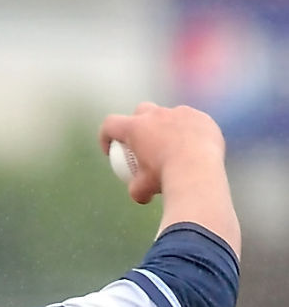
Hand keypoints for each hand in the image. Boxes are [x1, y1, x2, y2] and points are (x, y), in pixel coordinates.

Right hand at [98, 103, 239, 253]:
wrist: (198, 171)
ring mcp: (180, 112)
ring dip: (167, 127)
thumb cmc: (166, 178)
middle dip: (139, 123)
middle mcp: (156, 114)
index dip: (106, 136)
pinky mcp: (201, 117)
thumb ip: (138, 189)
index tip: (112, 150)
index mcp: (136, 128)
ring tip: (174, 148)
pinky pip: (192, 122)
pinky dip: (190, 133)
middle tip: (145, 143)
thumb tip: (141, 195)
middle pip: (141, 111)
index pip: (110, 124)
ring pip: (169, 115)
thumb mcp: (144, 189)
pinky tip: (195, 150)